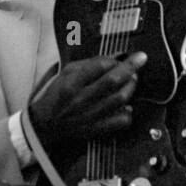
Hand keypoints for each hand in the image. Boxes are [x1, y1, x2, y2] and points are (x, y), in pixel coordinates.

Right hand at [27, 52, 145, 149]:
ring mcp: (90, 116)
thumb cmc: (56, 96)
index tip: (123, 56)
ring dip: (131, 86)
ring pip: (121, 99)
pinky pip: (121, 120)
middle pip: (113, 81)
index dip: (115, 59)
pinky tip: (125, 105)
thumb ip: (88, 64)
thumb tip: (113, 57)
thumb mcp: (64, 74)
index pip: (99, 66)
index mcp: (71, 84)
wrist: (45, 125)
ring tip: (132, 80)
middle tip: (140, 59)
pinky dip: (128, 111)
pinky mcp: (97, 129)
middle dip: (131, 67)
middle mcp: (81, 99)